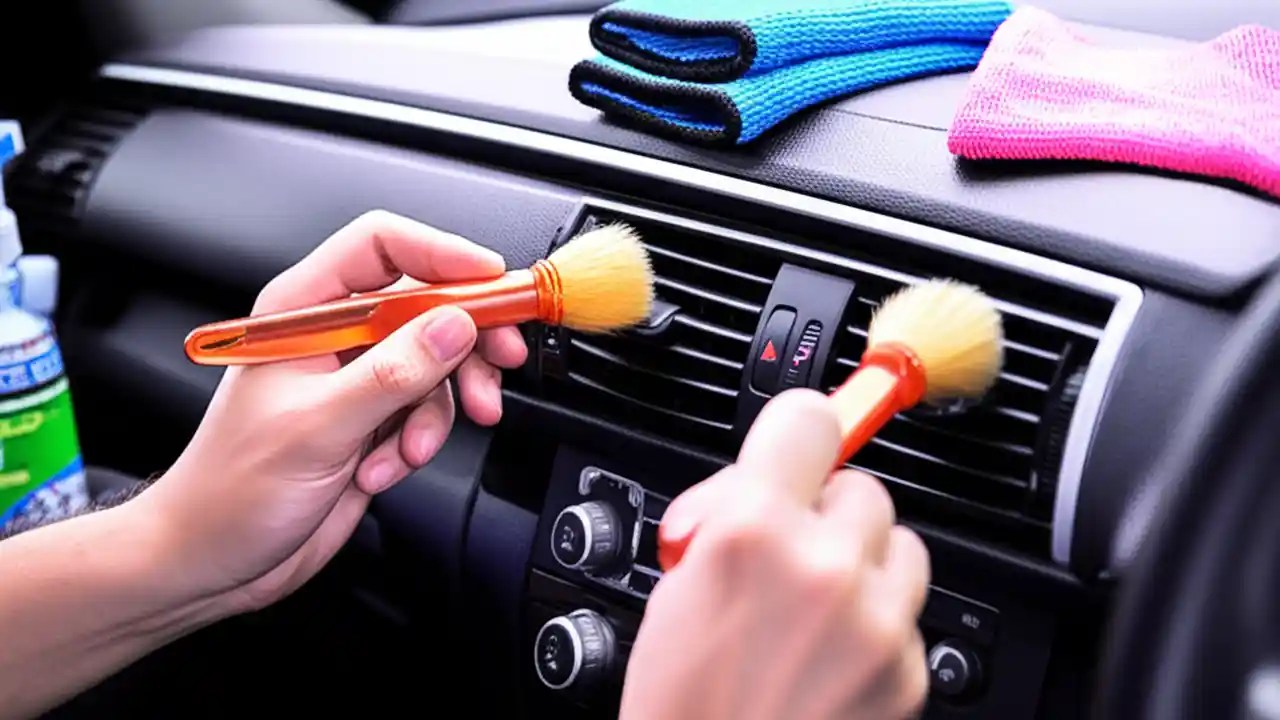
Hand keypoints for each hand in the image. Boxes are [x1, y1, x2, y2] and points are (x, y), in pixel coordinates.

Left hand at [135, 210, 527, 613]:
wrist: (212, 560)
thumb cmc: (229, 490)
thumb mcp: (318, 427)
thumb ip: (392, 374)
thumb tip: (453, 326)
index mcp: (303, 311)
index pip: (381, 248)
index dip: (441, 253)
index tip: (491, 280)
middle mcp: (334, 337)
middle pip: (425, 304)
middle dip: (466, 340)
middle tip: (498, 365)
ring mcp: (356, 380)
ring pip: (436, 364)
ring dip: (437, 411)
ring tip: (411, 448)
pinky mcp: (373, 422)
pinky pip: (425, 413)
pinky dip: (417, 443)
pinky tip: (383, 468)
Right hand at [620, 389, 930, 719]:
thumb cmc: (680, 702)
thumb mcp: (677, 586)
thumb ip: (732, 517)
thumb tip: (767, 480)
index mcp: (749, 531)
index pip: (808, 418)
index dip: (798, 431)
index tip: (797, 444)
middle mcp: (823, 566)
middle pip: (862, 485)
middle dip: (827, 512)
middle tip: (789, 553)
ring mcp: (877, 622)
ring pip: (901, 544)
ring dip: (865, 562)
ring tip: (819, 607)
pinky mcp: (910, 670)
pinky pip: (909, 612)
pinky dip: (879, 623)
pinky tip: (834, 658)